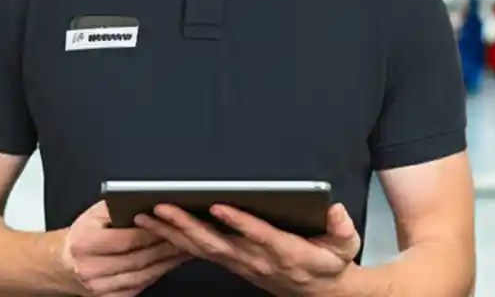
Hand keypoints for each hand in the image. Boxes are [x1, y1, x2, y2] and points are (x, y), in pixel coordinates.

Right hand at [58, 200, 190, 296]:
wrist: (60, 264)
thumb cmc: (80, 236)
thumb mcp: (93, 215)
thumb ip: (117, 207)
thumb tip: (145, 202)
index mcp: (86, 243)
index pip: (128, 239)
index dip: (154, 232)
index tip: (174, 224)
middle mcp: (91, 269)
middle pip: (139, 259)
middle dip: (168, 247)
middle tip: (189, 235)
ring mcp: (100, 288)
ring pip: (143, 275)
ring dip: (168, 262)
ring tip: (186, 248)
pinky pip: (139, 286)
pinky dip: (157, 274)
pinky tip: (169, 263)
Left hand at [136, 202, 362, 295]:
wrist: (322, 292)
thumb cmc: (330, 263)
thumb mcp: (346, 245)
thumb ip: (341, 228)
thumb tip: (335, 211)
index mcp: (286, 253)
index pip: (259, 236)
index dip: (239, 223)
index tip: (220, 206)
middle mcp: (257, 260)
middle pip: (218, 243)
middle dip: (187, 225)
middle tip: (163, 207)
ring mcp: (242, 264)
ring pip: (202, 248)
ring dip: (174, 232)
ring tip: (148, 215)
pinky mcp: (233, 263)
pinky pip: (201, 252)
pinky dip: (178, 240)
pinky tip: (159, 227)